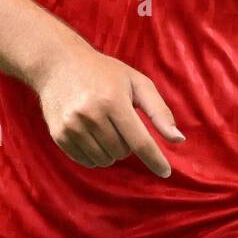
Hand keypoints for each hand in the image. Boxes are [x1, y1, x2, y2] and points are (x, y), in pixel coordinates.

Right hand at [33, 42, 183, 174]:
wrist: (58, 64)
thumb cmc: (105, 73)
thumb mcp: (137, 83)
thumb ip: (159, 112)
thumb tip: (179, 140)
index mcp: (113, 101)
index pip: (139, 141)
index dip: (155, 160)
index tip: (166, 172)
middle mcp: (91, 115)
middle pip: (122, 152)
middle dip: (127, 142)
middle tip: (119, 120)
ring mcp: (72, 127)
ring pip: (105, 160)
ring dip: (111, 150)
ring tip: (105, 125)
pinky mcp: (59, 135)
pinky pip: (86, 161)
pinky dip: (95, 154)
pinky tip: (91, 133)